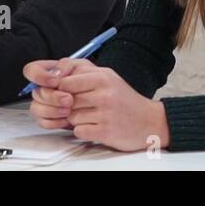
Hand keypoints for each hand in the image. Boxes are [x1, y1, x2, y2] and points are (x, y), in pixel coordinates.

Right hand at [22, 58, 92, 130]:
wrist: (102, 101)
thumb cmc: (92, 82)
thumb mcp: (83, 67)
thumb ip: (66, 66)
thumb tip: (56, 74)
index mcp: (49, 72)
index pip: (32, 70)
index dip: (39, 76)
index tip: (55, 81)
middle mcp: (44, 87)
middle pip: (36, 92)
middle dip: (52, 97)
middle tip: (69, 100)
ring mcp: (45, 103)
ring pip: (36, 108)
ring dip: (53, 110)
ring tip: (69, 110)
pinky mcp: (49, 118)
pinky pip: (44, 122)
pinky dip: (55, 122)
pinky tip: (67, 119)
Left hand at [24, 58, 169, 151]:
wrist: (149, 121)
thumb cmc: (124, 99)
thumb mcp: (107, 77)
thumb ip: (83, 73)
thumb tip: (54, 76)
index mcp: (103, 77)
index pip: (65, 81)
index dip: (59, 88)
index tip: (63, 93)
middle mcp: (104, 94)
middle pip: (65, 100)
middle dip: (68, 106)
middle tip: (79, 106)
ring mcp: (105, 114)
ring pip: (70, 117)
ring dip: (76, 119)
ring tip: (91, 116)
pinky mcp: (105, 132)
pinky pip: (79, 131)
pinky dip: (84, 131)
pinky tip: (95, 126)